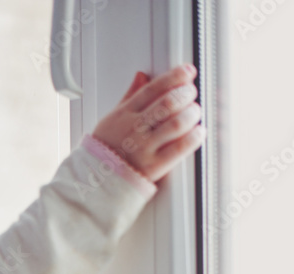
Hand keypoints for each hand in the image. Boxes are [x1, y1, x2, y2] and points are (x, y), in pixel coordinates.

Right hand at [92, 64, 203, 183]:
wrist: (95, 182)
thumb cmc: (104, 151)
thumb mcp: (111, 120)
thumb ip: (129, 97)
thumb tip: (142, 76)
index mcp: (124, 115)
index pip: (152, 88)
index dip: (174, 76)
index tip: (188, 72)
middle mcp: (134, 129)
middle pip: (168, 103)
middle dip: (186, 93)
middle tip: (191, 93)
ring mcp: (144, 148)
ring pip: (177, 123)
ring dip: (192, 113)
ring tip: (194, 112)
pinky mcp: (153, 167)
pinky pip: (180, 148)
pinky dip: (194, 137)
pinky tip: (198, 132)